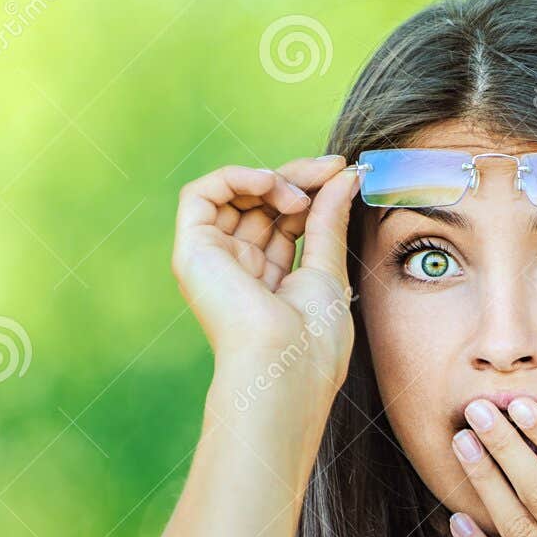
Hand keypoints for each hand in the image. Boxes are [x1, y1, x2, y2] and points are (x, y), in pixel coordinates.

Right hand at [171, 155, 360, 393]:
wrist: (285, 368)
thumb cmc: (313, 339)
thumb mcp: (329, 269)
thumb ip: (329, 219)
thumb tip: (343, 176)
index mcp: (271, 281)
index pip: (286, 219)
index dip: (313, 191)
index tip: (344, 173)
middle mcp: (239, 269)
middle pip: (262, 204)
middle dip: (299, 179)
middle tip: (332, 169)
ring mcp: (214, 261)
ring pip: (234, 195)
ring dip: (273, 180)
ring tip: (301, 195)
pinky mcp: (192, 253)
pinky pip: (200, 195)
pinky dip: (235, 178)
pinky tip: (269, 184)